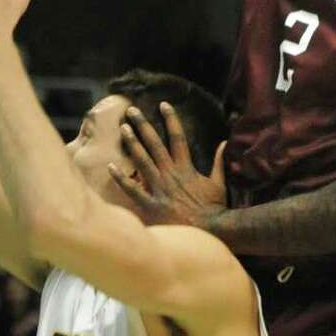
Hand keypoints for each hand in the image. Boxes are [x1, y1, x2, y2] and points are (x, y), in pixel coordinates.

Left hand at [108, 102, 227, 227]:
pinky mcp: (152, 205)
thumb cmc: (214, 209)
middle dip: (143, 126)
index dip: (171, 119)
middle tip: (131, 111)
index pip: (178, 137)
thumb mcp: (218, 183)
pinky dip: (121, 179)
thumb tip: (224, 143)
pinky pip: (133, 190)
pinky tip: (111, 167)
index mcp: (186, 167)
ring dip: (132, 144)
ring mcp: (160, 188)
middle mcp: (171, 174)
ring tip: (122, 129)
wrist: (210, 230)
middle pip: (155, 144)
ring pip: (143, 161)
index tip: (163, 105)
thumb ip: (218, 162)